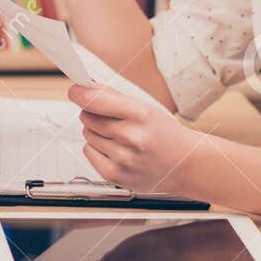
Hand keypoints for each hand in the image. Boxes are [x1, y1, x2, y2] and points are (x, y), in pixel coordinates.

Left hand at [68, 81, 207, 193]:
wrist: (185, 165)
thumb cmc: (163, 134)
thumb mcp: (144, 108)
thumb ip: (112, 96)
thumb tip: (83, 85)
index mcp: (139, 114)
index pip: (93, 100)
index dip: (78, 93)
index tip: (75, 91)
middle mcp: (130, 137)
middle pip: (87, 117)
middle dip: (93, 114)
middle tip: (112, 120)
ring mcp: (122, 158)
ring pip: (87, 134)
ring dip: (97, 133)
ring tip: (120, 139)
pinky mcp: (115, 175)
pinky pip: (88, 152)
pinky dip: (97, 150)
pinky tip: (117, 152)